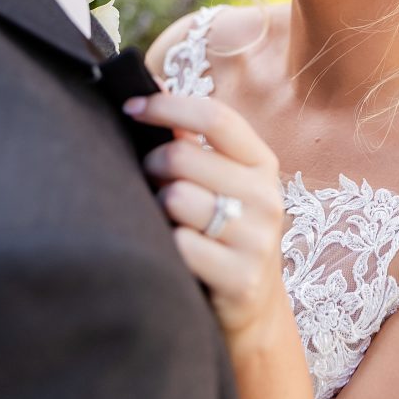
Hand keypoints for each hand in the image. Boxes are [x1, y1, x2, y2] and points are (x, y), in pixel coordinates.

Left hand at [124, 93, 284, 336]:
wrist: (254, 309)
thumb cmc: (224, 231)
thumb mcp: (224, 182)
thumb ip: (193, 142)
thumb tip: (149, 90)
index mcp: (262, 163)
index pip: (215, 117)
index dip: (168, 106)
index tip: (131, 107)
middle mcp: (267, 197)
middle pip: (184, 157)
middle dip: (152, 165)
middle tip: (150, 180)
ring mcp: (257, 240)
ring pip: (176, 199)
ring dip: (157, 207)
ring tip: (164, 218)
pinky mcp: (240, 279)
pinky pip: (179, 244)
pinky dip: (166, 245)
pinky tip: (173, 252)